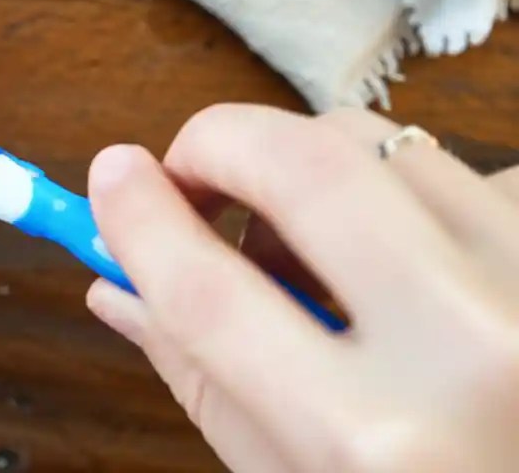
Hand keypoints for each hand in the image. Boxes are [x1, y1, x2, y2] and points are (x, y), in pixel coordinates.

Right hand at [85, 104, 518, 471]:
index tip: (111, 175)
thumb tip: (113, 281)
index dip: (140, 219)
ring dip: (318, 176)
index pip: (211, 291)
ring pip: (385, 144)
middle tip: (192, 175)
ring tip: (312, 255)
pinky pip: (464, 171)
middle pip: (308, 164)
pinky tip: (415, 272)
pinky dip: (410, 202)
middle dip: (220, 143)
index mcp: (368, 438)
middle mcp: (469, 350)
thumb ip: (201, 374)